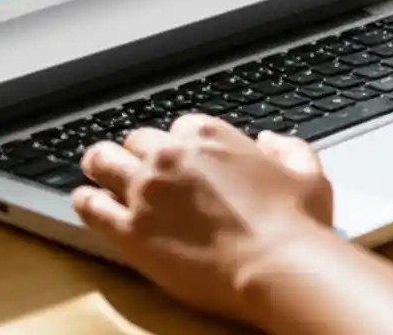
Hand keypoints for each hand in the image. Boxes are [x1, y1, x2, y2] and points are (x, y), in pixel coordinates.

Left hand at [72, 116, 333, 323]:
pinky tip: (85, 201)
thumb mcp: (307, 171)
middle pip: (137, 141)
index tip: (184, 159)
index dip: (181, 144)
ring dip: (100, 165)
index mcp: (209, 135)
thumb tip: (270, 142)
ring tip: (97, 171)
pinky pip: (90, 208)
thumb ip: (286, 148)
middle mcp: (170, 156)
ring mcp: (145, 192)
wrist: (276, 265)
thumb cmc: (296, 223)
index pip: (179, 126)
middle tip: (139, 167)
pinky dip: (85, 202)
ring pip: (103, 163)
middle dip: (139, 152)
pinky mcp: (130, 231)